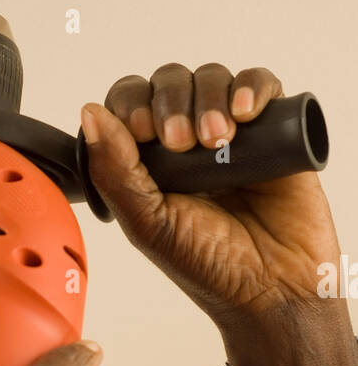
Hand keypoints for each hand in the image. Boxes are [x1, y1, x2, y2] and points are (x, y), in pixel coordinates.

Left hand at [80, 64, 357, 365]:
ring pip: (211, 78)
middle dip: (170, 102)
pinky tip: (247, 114)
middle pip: (169, 82)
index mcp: (148, 162)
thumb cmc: (211, 266)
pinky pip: (260, 86)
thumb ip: (116, 172)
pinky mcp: (273, 130)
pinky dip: (252, 88)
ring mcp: (230, 132)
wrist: (274, 288)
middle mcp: (187, 141)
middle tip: (180, 142)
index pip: (128, 104)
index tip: (141, 131)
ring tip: (217, 139)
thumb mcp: (149, 224)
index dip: (131, 105)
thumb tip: (90, 114)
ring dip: (209, 98)